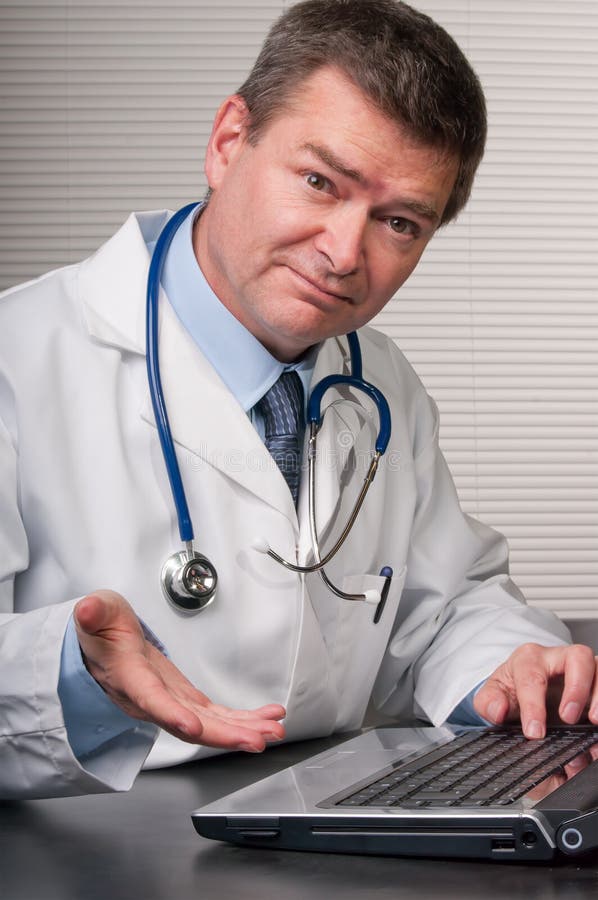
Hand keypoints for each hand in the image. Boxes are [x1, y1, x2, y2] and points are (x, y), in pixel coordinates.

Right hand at [74, 590, 285, 751]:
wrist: (102, 647)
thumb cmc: (101, 632)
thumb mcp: (96, 613)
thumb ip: (93, 613)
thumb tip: (88, 610)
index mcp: (130, 677)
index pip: (150, 699)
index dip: (170, 714)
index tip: (192, 726)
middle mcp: (152, 699)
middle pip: (189, 724)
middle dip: (224, 735)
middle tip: (257, 740)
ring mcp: (171, 702)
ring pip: (207, 725)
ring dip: (242, 731)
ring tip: (273, 732)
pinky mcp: (185, 700)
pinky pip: (216, 716)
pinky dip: (243, 719)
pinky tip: (267, 720)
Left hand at [474, 643, 597, 738]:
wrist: (524, 689)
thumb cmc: (512, 689)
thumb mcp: (493, 695)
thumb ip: (489, 702)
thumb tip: (498, 710)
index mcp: (530, 659)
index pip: (532, 677)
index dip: (533, 705)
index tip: (534, 732)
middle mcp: (559, 658)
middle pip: (577, 657)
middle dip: (576, 687)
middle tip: (568, 718)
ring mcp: (582, 669)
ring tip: (594, 721)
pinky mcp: (595, 682)